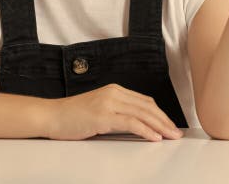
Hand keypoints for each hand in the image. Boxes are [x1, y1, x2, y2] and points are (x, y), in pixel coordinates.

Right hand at [46, 83, 182, 141]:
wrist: (51, 116)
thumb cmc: (73, 117)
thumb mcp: (99, 110)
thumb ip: (117, 113)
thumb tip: (138, 125)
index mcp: (114, 90)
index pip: (145, 101)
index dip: (160, 114)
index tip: (170, 125)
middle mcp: (114, 93)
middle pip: (147, 106)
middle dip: (165, 120)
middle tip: (177, 133)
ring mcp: (108, 103)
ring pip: (142, 113)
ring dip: (160, 126)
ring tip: (171, 136)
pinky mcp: (102, 116)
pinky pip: (130, 123)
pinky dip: (145, 130)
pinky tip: (154, 138)